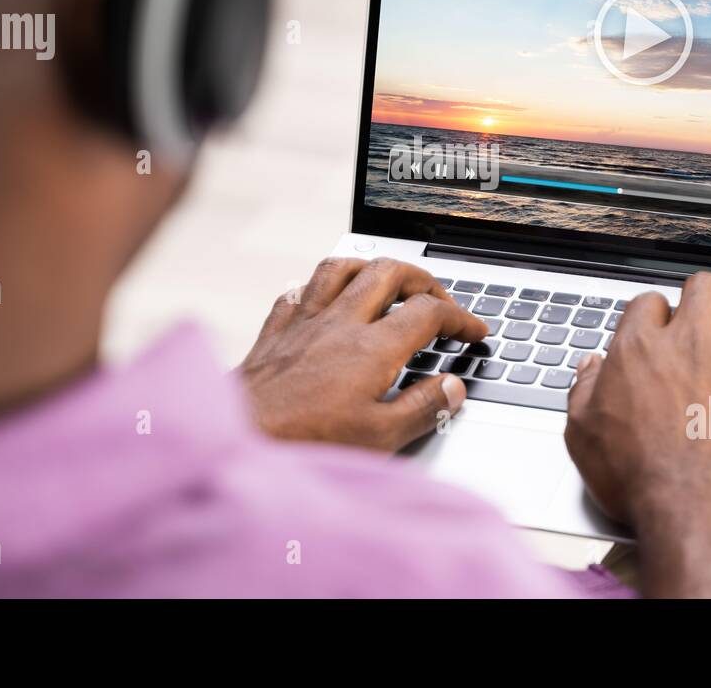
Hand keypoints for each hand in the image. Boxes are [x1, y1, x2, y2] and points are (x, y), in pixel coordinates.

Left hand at [239, 257, 486, 450]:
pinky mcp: (274, 332)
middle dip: (422, 279)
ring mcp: (304, 322)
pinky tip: (323, 299)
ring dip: (370, 268)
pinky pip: (298, 291)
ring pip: (341, 268)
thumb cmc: (305, 443)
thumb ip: (422, 408)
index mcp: (372, 348)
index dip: (461, 318)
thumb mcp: (380, 438)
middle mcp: (339, 323)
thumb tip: (452, 388)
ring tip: (387, 282)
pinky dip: (318, 288)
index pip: (429, 313)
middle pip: (389, 273)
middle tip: (438, 300)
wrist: (236, 437)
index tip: (474, 332)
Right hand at [564, 272, 710, 597]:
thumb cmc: (637, 475)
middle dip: (704, 292)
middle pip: (704, 287)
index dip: (652, 309)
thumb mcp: (582, 434)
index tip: (656, 322)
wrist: (688, 506)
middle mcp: (689, 346)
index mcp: (639, 350)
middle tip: (705, 305)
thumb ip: (584, 392)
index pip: (649, 302)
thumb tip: (589, 370)